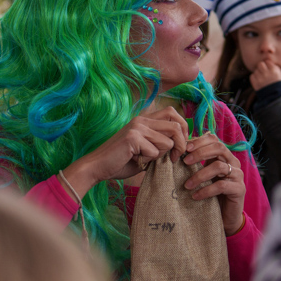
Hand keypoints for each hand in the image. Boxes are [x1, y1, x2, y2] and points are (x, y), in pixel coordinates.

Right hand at [64, 109, 191, 195]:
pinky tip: (135, 160)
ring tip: (145, 159)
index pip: (173, 114)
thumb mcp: (145, 151)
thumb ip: (160, 145)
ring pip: (167, 141)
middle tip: (175, 157)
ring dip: (160, 155)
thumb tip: (181, 146)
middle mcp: (142, 119)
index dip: (182, 129)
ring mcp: (137, 127)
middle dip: (181, 144)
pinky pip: (154, 151)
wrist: (97, 167)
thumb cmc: (121, 161)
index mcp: (145, 120)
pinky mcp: (133, 137)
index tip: (180, 147)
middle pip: (176, 125)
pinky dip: (148, 160)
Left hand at [183, 134, 246, 235]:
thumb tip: (178, 153)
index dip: (199, 141)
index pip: (214, 139)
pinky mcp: (239, 189)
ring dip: (200, 175)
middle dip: (200, 153)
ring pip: (218, 166)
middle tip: (184, 162)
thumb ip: (197, 164)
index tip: (184, 149)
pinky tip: (195, 196)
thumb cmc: (212, 194)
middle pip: (219, 148)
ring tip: (187, 185)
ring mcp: (238, 175)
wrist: (226, 216)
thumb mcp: (204, 176)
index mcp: (224, 156)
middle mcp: (233, 162)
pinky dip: (206, 190)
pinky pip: (221, 186)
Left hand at [249, 58, 280, 89]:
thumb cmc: (280, 86)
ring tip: (262, 78)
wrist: (276, 98)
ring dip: (258, 73)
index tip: (268, 68)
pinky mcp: (256, 83)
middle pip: (260, 64)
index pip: (267, 61)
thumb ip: (274, 68)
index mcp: (274, 70)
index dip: (267, 65)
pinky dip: (254, 78)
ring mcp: (261, 78)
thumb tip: (267, 62)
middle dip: (261, 67)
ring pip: (256, 70)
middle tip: (263, 72)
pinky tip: (258, 81)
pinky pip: (252, 76)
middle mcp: (267, 73)